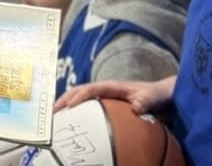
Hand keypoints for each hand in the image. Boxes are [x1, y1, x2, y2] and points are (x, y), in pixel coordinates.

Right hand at [55, 75, 175, 114]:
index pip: (90, 89)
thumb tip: (136, 108)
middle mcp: (103, 89)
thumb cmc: (155, 94)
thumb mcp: (152, 97)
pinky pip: (86, 108)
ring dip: (65, 106)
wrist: (160, 95)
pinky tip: (70, 125)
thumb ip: (145, 101)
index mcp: (111, 86)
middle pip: (78, 92)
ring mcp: (102, 96)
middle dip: (63, 100)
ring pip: (78, 99)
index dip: (78, 97)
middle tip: (51, 113)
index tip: (68, 108)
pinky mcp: (103, 104)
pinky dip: (75, 113)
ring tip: (54, 119)